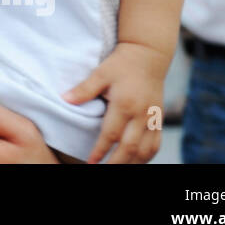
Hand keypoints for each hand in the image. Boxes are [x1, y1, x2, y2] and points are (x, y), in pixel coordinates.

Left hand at [63, 41, 166, 163]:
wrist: (149, 54)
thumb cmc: (121, 63)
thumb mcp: (101, 73)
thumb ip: (84, 89)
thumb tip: (65, 99)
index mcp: (124, 104)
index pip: (111, 135)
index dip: (100, 151)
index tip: (90, 162)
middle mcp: (141, 114)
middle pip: (130, 148)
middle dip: (116, 163)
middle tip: (102, 170)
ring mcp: (153, 118)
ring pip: (146, 150)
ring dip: (133, 163)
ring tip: (119, 168)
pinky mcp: (159, 118)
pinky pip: (156, 143)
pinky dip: (147, 156)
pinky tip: (137, 161)